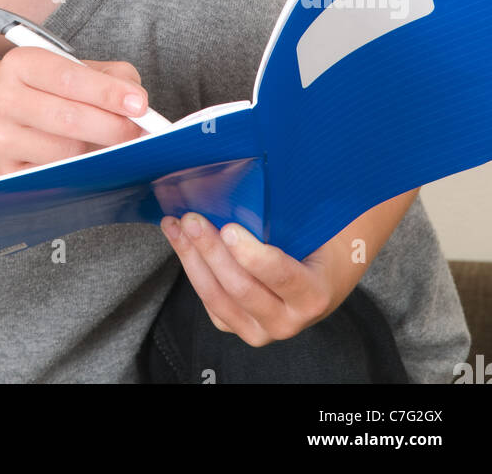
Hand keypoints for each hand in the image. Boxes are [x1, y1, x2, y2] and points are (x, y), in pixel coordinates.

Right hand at [0, 48, 147, 176]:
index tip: (139, 104)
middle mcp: (3, 98)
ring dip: (93, 151)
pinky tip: (80, 159)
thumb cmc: (42, 89)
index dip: (108, 93)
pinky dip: (77, 170)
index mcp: (21, 63)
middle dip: (113, 128)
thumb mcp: (70, 68)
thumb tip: (138, 103)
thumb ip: (110, 76)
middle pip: (69, 119)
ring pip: (64, 152)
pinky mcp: (2, 172)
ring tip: (99, 142)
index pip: (70, 78)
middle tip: (139, 132)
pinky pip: (53, 177)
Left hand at [159, 213, 339, 346]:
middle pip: (241, 288)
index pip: (282, 277)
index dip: (253, 257)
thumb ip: (293, 213)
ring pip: (218, 298)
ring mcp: (261, 329)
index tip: (229, 229)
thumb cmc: (321, 241)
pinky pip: (210, 301)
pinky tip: (181, 240)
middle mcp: (288, 322)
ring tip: (177, 226)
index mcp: (314, 295)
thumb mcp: (317, 228)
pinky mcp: (239, 325)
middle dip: (211, 251)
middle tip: (192, 219)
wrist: (325, 275)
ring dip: (193, 258)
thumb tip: (258, 173)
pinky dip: (192, 268)